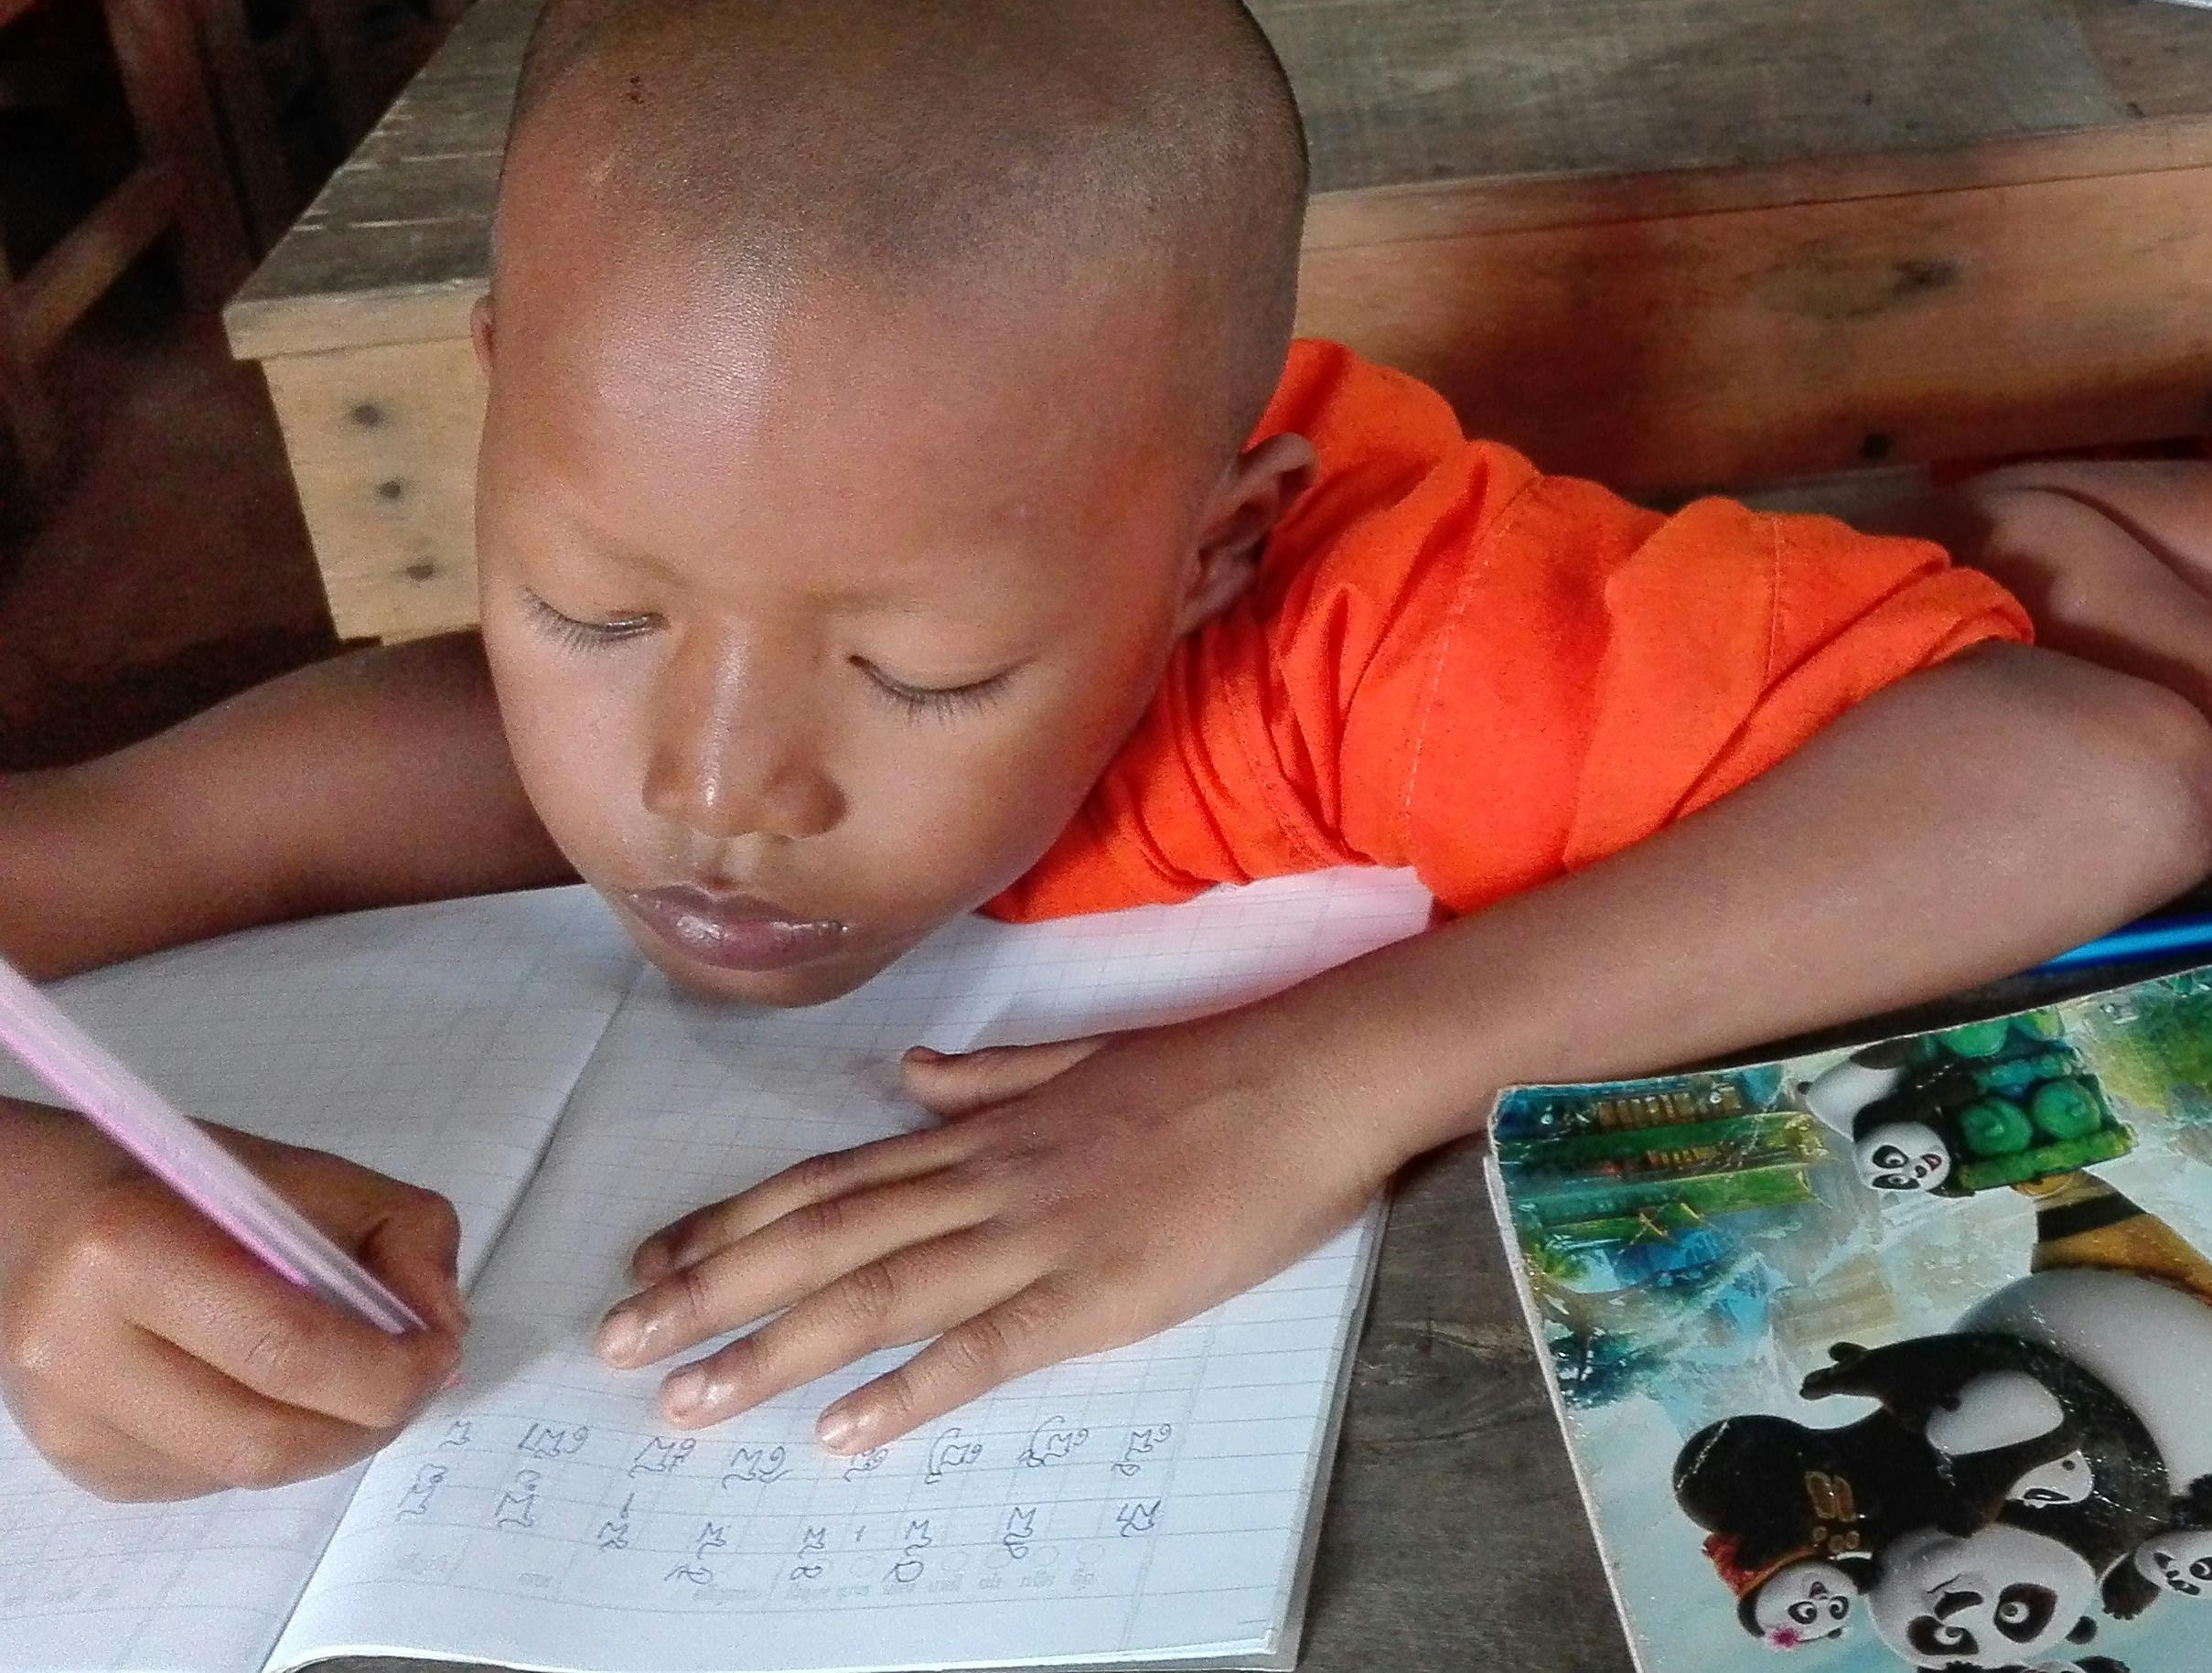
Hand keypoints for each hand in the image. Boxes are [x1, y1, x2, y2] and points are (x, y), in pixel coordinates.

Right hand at [0, 1103, 464, 1500]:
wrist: (49, 1223)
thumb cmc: (187, 1191)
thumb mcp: (306, 1176)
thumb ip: (400, 1234)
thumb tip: (442, 1329)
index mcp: (129, 1251)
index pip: (284, 1348)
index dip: (387, 1368)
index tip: (439, 1350)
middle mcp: (79, 1351)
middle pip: (266, 1437)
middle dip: (371, 1418)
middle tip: (416, 1379)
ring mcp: (73, 1424)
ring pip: (245, 1473)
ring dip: (329, 1438)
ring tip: (353, 1379)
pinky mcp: (83, 1468)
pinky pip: (212, 1481)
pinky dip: (272, 1441)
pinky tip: (270, 1389)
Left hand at [592, 997, 1417, 1453]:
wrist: (1317, 1071)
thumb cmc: (1216, 1065)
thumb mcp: (1087, 1055)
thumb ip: (994, 1076)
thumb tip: (913, 1077)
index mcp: (987, 1132)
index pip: (831, 1179)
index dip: (732, 1223)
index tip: (649, 1263)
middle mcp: (989, 1179)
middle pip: (825, 1237)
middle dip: (711, 1293)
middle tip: (617, 1348)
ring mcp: (1041, 1233)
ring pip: (881, 1293)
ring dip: (775, 1349)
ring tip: (688, 1403)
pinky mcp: (1102, 1289)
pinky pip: (989, 1345)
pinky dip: (913, 1388)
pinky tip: (847, 1431)